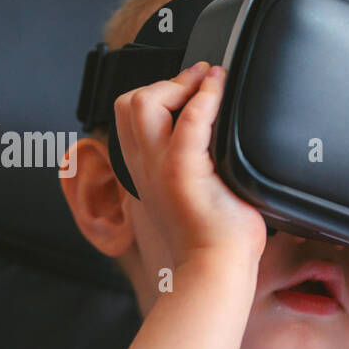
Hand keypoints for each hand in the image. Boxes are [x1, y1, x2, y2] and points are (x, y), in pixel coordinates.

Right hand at [112, 62, 266, 269]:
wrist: (215, 270)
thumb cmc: (214, 243)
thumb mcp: (194, 199)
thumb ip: (196, 169)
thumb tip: (220, 148)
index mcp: (145, 173)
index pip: (129, 120)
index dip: (154, 94)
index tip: (186, 86)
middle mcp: (146, 168)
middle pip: (127, 104)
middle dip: (161, 82)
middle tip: (196, 77)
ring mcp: (161, 168)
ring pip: (143, 103)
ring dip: (179, 82)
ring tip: (208, 79)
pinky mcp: (184, 172)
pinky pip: (190, 121)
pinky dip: (206, 96)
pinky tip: (220, 90)